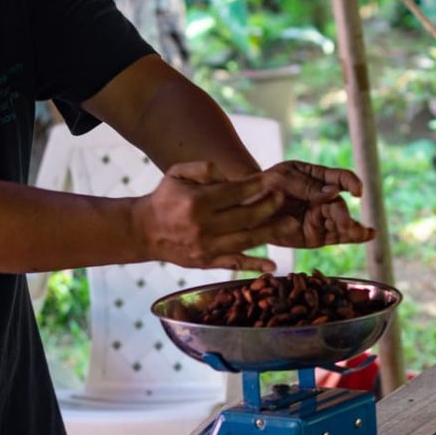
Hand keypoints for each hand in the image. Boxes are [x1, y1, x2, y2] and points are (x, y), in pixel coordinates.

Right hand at [132, 161, 296, 271]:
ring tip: (290, 225)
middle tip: (283, 198)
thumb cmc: (166, 198)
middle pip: (245, 217)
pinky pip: (235, 264)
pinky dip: (254, 266)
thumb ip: (204, 168)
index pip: (234, 193)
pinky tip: (273, 266)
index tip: (272, 180)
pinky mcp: (207, 262)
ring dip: (270, 233)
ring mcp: (206, 247)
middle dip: (268, 206)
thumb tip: (228, 175)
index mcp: (197, 203)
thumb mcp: (177, 173)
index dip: (256, 186)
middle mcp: (203, 227)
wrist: (145, 231)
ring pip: (245, 241)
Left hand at [259, 161, 376, 247]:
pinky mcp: (315, 236)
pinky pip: (335, 236)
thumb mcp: (283, 178)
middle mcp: (323, 198)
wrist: (246, 205)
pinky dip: (351, 237)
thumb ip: (307, 186)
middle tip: (345, 223)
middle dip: (344, 214)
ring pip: (342, 223)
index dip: (351, 182)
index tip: (357, 191)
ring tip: (364, 233)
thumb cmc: (265, 185)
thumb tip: (333, 192)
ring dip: (353, 228)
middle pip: (339, 205)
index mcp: (318, 177)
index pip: (340, 178)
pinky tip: (367, 236)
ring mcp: (320, 217)